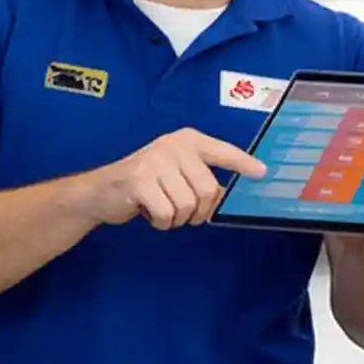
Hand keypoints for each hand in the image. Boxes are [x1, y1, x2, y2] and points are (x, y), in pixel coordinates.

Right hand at [89, 128, 266, 230]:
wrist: (101, 190)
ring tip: (161, 207)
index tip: (262, 172)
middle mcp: (173, 146)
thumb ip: (202, 180)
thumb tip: (229, 197)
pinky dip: (162, 223)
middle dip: (198, 211)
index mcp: (188, 141)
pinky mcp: (139, 180)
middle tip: (181, 211)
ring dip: (177, 218)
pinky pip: (167, 214)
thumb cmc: (146, 184)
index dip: (243, 163)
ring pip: (188, 205)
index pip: (223, 151)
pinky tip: (149, 212)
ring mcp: (155, 161)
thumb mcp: (177, 174)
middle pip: (207, 190)